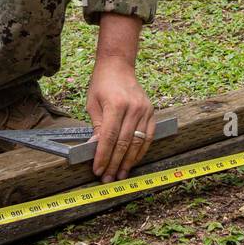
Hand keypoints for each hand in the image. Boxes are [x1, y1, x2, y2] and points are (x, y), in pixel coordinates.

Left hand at [86, 56, 153, 182]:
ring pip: (138, 143)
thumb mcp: (93, 104)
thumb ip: (97, 128)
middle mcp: (133, 108)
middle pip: (124, 143)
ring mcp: (145, 110)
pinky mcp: (151, 112)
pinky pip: (148, 136)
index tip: (98, 170)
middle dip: (115, 163)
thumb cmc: (102, 84)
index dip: (103, 156)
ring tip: (120, 174)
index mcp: (116, 105)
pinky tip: (133, 161)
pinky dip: (141, 151)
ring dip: (128, 161)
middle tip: (108, 178)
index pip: (109, 137)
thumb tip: (95, 150)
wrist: (118, 66)